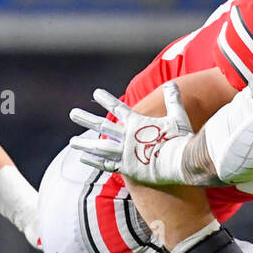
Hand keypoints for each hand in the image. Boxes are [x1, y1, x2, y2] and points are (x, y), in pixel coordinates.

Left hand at [69, 82, 193, 183]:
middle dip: (87, 119)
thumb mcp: (178, 116)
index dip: (106, 99)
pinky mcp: (127, 168)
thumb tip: (172, 83)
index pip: (118, 107)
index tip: (96, 92)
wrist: (181, 162)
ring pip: (99, 146)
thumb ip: (173, 100)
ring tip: (71, 142)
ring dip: (84, 143)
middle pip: (102, 125)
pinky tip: (83, 158)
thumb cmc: (180, 139)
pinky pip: (106, 164)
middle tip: (72, 113)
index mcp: (137, 123)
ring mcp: (125, 153)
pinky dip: (94, 161)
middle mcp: (127, 137)